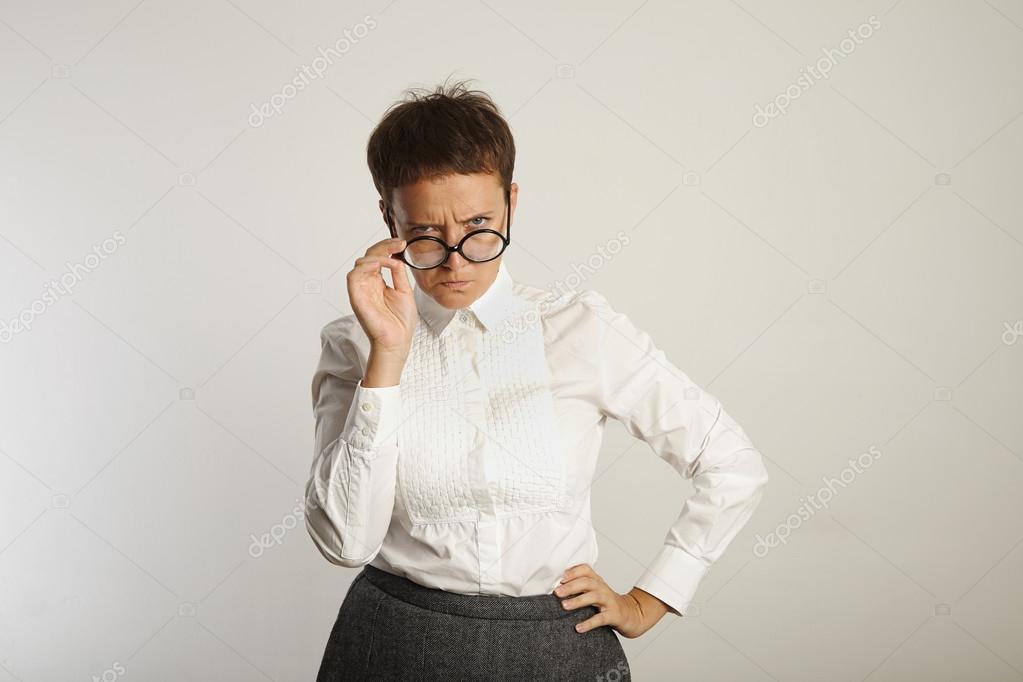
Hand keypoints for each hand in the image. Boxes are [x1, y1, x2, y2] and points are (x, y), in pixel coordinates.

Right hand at [347, 237, 415, 357]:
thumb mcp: (404, 291)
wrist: (398, 341)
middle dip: (384, 246)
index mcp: (378, 283)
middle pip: (369, 256)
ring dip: (376, 254)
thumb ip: (398, 274)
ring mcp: (361, 290)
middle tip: (399, 243)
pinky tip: (382, 265)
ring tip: (391, 256)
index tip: (402, 243)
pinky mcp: (356, 297)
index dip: (388, 247)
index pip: (378, 258)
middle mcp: (368, 284)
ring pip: (360, 262)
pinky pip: (354, 275)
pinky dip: (367, 266)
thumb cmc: (401, 322)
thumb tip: (396, 258)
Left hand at [555, 563, 668, 638]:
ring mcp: (609, 601)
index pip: (585, 570)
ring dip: (578, 601)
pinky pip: (601, 619)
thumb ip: (578, 586)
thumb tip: (555, 587)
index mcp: (597, 580)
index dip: (573, 572)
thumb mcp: (594, 590)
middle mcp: (602, 588)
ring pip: (594, 597)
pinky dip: (589, 623)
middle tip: (557, 592)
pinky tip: (578, 628)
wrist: (630, 614)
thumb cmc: (606, 602)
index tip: (560, 578)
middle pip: (587, 582)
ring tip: (564, 606)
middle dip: (571, 586)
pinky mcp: (613, 615)